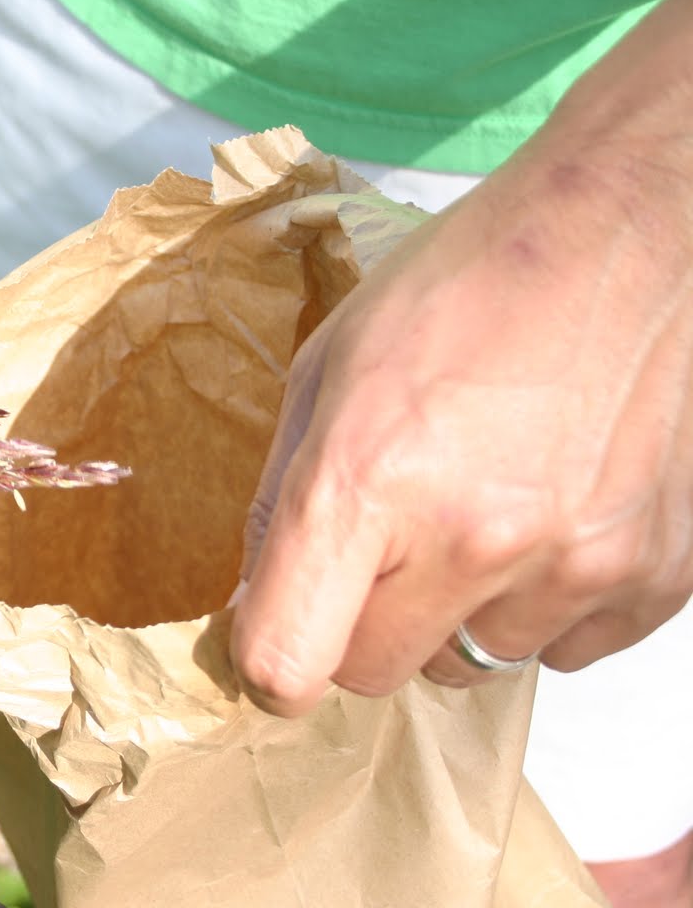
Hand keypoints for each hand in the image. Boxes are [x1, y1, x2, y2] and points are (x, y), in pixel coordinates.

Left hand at [230, 0, 692, 716]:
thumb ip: (281, 499)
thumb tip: (255, 601)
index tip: (274, 642)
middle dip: (358, 625)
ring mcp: (572, 564)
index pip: (288, 663)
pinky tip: (545, 517)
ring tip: (478, 509)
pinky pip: (561, 651)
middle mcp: (472, 539)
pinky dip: (540, 606)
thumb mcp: (327, 370)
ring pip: (469, 665)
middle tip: (384, 546)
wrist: (624, 232)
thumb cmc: (466, 286)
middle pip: (373, 674)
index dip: (268, 666)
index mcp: (365, 482)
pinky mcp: (652, 575)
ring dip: (456, 613)